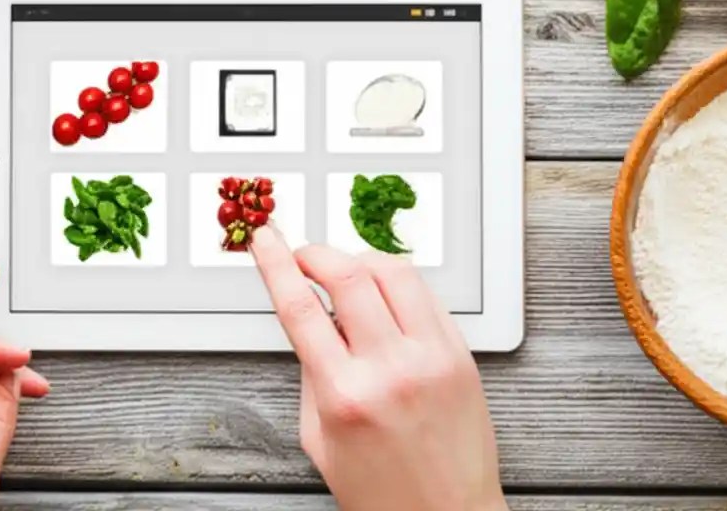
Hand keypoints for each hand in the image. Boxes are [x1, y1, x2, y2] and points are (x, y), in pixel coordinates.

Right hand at [251, 229, 506, 510]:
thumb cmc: (384, 494)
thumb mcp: (320, 440)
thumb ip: (312, 376)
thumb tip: (311, 324)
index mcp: (345, 395)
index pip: (299, 308)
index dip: (276, 264)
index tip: (265, 241)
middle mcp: (391, 370)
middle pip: (348, 276)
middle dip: (316, 253)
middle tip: (302, 255)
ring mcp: (432, 359)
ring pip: (394, 272)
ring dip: (360, 260)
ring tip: (345, 272)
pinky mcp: (461, 356)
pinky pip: (426, 297)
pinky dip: (398, 284)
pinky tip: (384, 295)